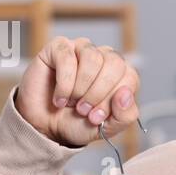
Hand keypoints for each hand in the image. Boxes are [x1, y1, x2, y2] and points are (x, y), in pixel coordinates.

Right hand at [14, 36, 140, 147]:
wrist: (46, 127)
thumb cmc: (78, 123)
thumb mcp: (108, 128)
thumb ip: (125, 115)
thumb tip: (126, 93)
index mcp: (122, 75)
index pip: (129, 77)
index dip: (113, 99)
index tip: (97, 116)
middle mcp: (105, 57)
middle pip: (115, 64)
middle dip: (98, 93)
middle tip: (83, 110)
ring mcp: (82, 49)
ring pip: (92, 58)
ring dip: (80, 88)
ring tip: (71, 102)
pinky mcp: (59, 47)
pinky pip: (67, 58)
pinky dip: (64, 83)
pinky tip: (59, 97)